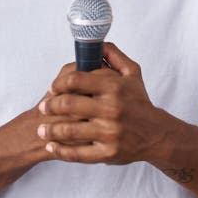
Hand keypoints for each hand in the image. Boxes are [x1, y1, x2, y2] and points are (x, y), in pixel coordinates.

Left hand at [37, 43, 167, 163]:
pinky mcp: (107, 153)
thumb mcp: (132, 72)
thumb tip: (95, 44)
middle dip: (50, 106)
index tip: (52, 88)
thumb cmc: (139, 101)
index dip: (58, 83)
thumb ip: (113, 55)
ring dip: (50, 130)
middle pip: (68, 104)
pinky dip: (61, 151)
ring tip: (41, 130)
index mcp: (114, 87)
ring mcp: (109, 133)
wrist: (156, 133)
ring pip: (69, 130)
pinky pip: (77, 154)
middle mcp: (111, 109)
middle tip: (42, 108)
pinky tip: (52, 146)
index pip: (76, 80)